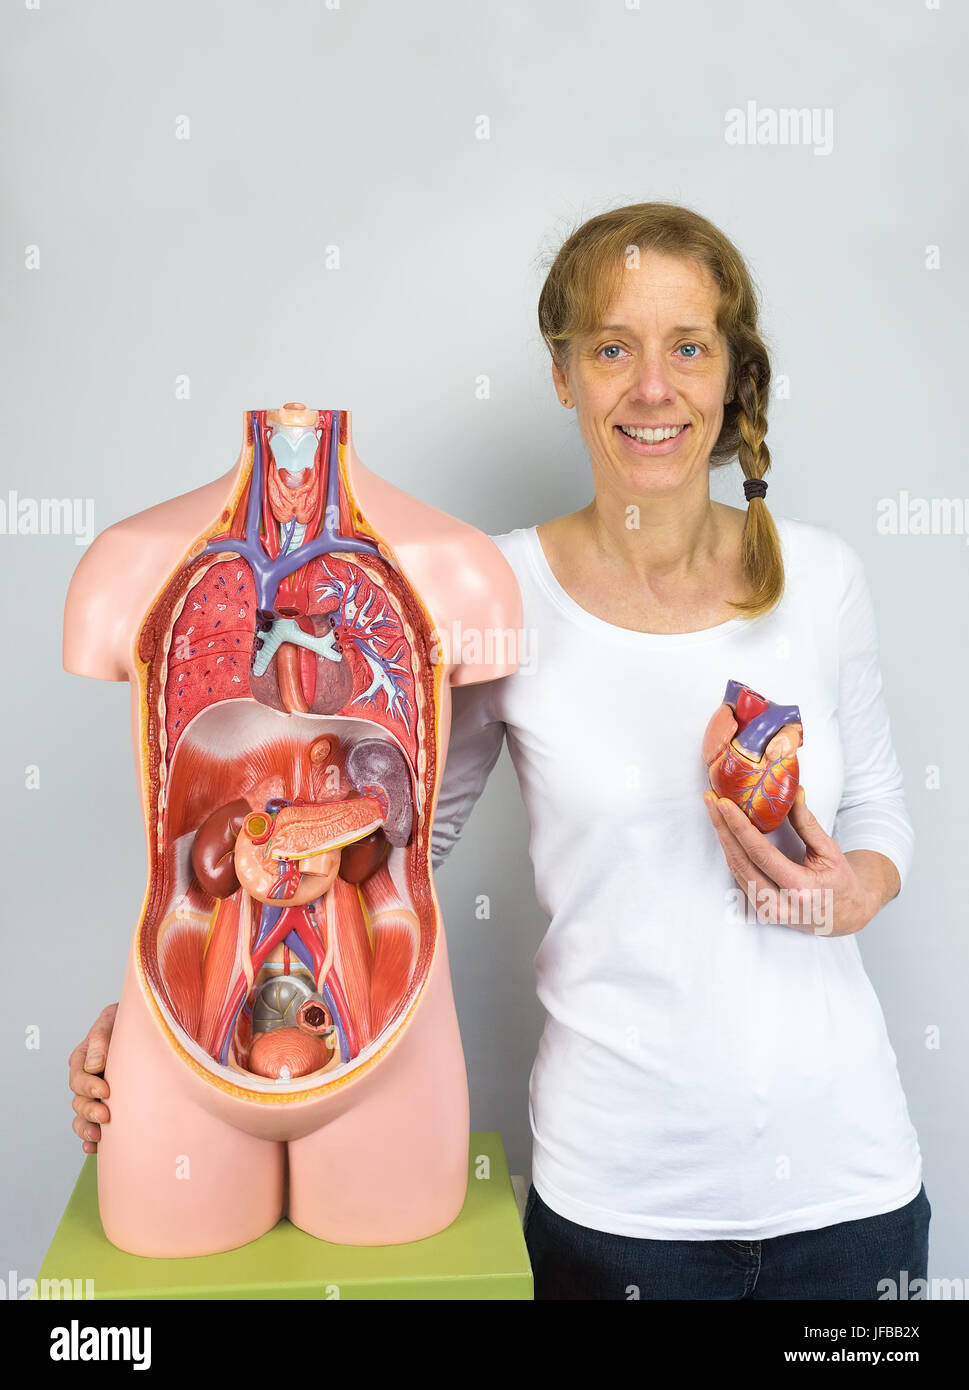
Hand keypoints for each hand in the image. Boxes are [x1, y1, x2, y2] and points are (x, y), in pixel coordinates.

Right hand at [68, 1003, 116, 1152]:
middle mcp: (87, 1079)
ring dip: (86, 1127)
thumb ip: (100, 1037)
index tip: (105, 1090)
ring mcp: (95, 1096)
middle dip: (89, 1109)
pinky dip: (89, 1141)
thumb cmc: (129, 1021)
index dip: (88, 1086)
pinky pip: (91, 1128)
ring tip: (98, 1135)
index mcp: (84, 1057)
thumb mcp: (114, 1019)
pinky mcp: (106, 1108)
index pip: (78, 1076)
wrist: (149, 1027)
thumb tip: (94, 1064)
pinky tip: (93, 1148)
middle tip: (105, 1114)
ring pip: (81, 1117)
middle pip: (78, 1100)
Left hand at [702, 787, 890, 935]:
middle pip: (740, 861)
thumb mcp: (830, 851)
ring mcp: (767, 911)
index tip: (724, 803)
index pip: (760, 853)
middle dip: (722, 827)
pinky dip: (731, 852)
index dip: (739, 827)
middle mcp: (779, 904)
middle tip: (710, 799)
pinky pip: (740, 877)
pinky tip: (725, 831)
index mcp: (800, 889)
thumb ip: (808, 823)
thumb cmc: (840, 882)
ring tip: (714, 810)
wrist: (846, 916)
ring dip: (723, 838)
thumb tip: (792, 791)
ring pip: (736, 869)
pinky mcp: (760, 910)